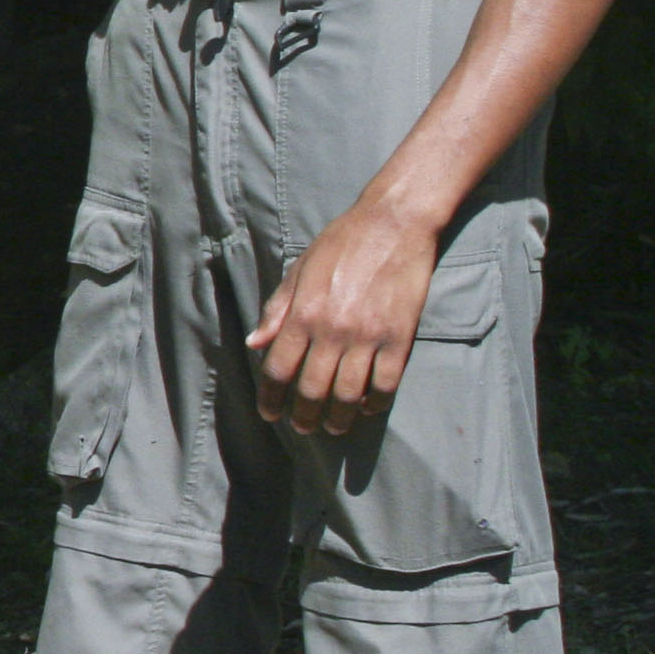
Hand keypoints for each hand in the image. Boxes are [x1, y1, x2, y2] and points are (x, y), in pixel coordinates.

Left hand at [247, 203, 439, 435]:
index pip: (277, 369)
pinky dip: (375, 403)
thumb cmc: (340, 245)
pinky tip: (367, 408)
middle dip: (304, 417)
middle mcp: (332, 330)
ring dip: (338, 418)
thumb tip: (255, 343)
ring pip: (348, 394)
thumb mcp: (298, 272)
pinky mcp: (399, 337)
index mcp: (302, 314)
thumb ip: (276, 311)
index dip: (271, 398)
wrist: (393, 225)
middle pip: (312, 390)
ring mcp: (368, 336)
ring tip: (333, 427)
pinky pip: (386, 384)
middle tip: (303, 428)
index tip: (270, 413)